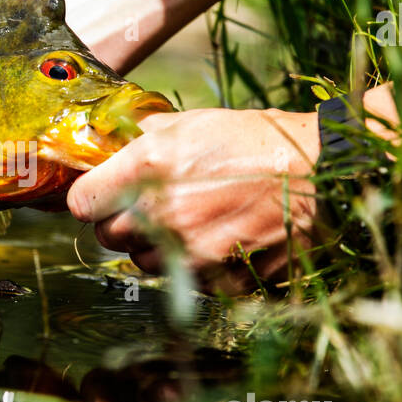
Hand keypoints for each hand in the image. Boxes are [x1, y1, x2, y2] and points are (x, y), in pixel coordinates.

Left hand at [67, 108, 319, 290]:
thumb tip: (105, 143)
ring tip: (188, 223)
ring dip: (154, 247)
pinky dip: (191, 266)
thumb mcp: (192, 122)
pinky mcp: (216, 278)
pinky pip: (182, 279)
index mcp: (146, 168)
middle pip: (107, 236)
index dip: (92, 200)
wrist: (318, 173)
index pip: (82, 203)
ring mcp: (188, 250)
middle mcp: (160, 212)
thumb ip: (142, 138)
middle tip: (149, 208)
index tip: (102, 197)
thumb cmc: (256, 141)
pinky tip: (215, 240)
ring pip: (142, 262)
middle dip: (122, 223)